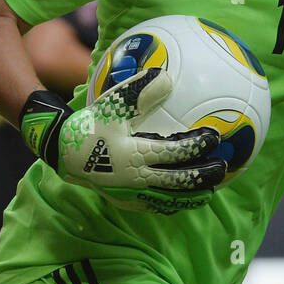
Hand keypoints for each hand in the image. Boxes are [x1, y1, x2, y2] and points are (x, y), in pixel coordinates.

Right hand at [20, 68, 225, 212]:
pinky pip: (154, 206)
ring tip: (211, 190)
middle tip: (222, 166)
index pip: (174, 152)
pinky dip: (172, 203)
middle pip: (178, 180)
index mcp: (133, 154)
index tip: (214, 137)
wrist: (61, 151)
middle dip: (202, 175)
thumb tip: (168, 78)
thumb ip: (141, 91)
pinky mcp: (125, 201)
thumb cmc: (90, 125)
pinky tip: (184, 200)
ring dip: (192, 194)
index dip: (196, 145)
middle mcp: (134, 178)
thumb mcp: (113, 105)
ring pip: (169, 198)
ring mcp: (130, 193)